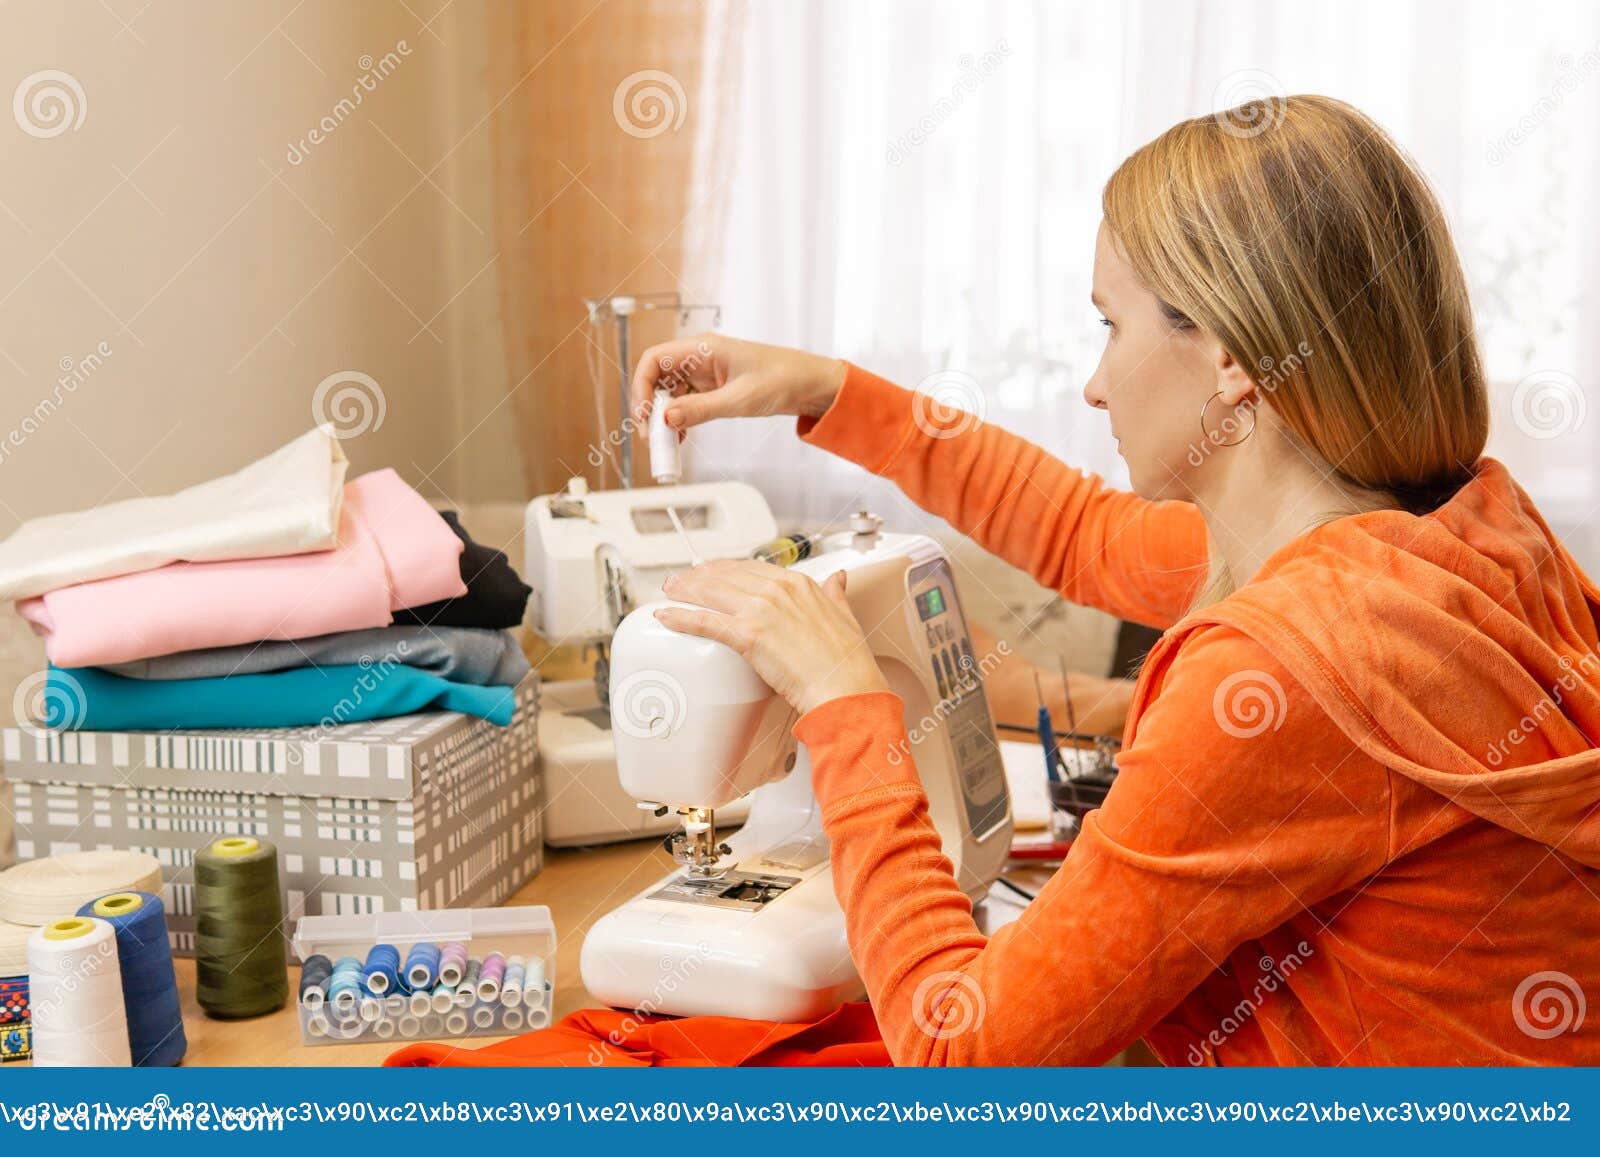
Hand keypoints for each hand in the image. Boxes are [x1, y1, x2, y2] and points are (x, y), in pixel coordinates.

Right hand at [629, 333, 846, 432]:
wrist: (811, 385)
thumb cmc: (784, 379)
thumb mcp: (739, 399)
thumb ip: (701, 409)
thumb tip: (667, 419)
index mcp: (703, 348)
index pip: (654, 360)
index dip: (641, 387)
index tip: (643, 416)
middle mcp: (699, 357)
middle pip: (657, 378)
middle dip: (650, 407)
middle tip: (652, 436)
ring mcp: (705, 373)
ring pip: (669, 393)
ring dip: (663, 417)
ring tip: (666, 442)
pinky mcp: (713, 388)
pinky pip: (685, 402)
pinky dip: (679, 420)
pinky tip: (680, 437)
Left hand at [654, 560, 890, 715]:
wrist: (846, 688)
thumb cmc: (847, 663)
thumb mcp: (844, 616)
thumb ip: (836, 594)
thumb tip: (838, 578)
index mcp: (798, 584)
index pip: (751, 568)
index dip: (726, 569)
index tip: (712, 571)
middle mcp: (777, 590)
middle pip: (726, 576)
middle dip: (699, 577)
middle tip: (681, 581)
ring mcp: (761, 610)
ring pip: (711, 593)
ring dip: (685, 591)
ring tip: (668, 593)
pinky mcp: (748, 635)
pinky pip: (706, 621)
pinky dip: (681, 617)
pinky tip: (666, 616)